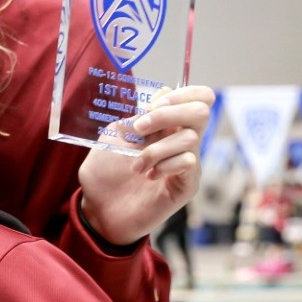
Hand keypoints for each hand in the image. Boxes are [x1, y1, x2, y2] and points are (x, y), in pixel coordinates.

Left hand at [76, 85, 212, 246]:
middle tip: (140, 128)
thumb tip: (163, 94)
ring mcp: (188, 163)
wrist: (99, 208)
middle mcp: (182, 140)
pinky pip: (188, 162)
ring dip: (155, 149)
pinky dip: (165, 165)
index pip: (198, 98)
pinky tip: (149, 175)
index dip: (184, 93)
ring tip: (135, 165)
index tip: (154, 104)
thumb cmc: (105, 172)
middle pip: (201, 111)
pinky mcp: (187, 184)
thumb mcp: (113, 135)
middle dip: (168, 114)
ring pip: (190, 138)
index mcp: (167, 124)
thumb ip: (136, 115)